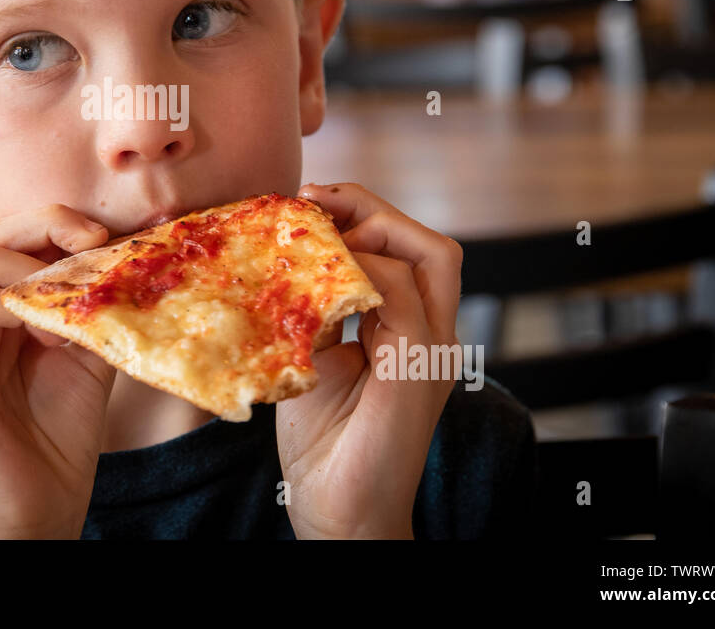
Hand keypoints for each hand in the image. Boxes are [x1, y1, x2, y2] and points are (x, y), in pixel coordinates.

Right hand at [0, 204, 114, 538]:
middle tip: (94, 243)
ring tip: (71, 307)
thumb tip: (116, 248)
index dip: (51, 224)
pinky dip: (23, 305)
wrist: (39, 513)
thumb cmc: (60, 440)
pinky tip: (54, 337)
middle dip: (46, 224)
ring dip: (37, 267)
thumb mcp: (82, 353)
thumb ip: (84, 303)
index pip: (1, 236)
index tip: (103, 240)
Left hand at [275, 183, 461, 538]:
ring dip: (371, 228)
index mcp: (407, 329)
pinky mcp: (418, 368)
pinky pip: (404, 294)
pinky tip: (318, 276)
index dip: (362, 214)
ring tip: (317, 228)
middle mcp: (430, 333)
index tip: (306, 203)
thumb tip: (281, 254)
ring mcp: (432, 349)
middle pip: (429, 243)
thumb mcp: (310, 356)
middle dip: (372, 207)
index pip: (406, 249)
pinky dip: (364, 270)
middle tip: (312, 201)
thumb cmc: (322, 441)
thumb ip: (313, 308)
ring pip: (433, 254)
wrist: (337, 512)